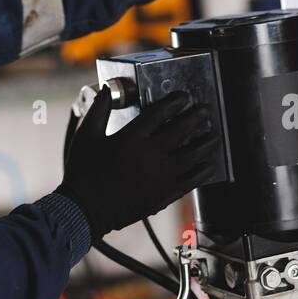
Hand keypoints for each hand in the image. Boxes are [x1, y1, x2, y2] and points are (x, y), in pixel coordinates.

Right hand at [55, 85, 217, 241]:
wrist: (85, 210)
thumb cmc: (83, 172)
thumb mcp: (86, 135)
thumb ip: (99, 110)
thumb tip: (106, 89)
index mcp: (132, 137)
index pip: (160, 113)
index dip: (175, 102)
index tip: (184, 97)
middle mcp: (150, 155)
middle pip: (181, 131)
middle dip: (196, 118)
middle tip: (205, 110)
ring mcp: (160, 176)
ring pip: (192, 156)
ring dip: (205, 144)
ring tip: (214, 136)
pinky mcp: (163, 195)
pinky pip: (190, 182)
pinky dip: (202, 172)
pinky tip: (208, 167)